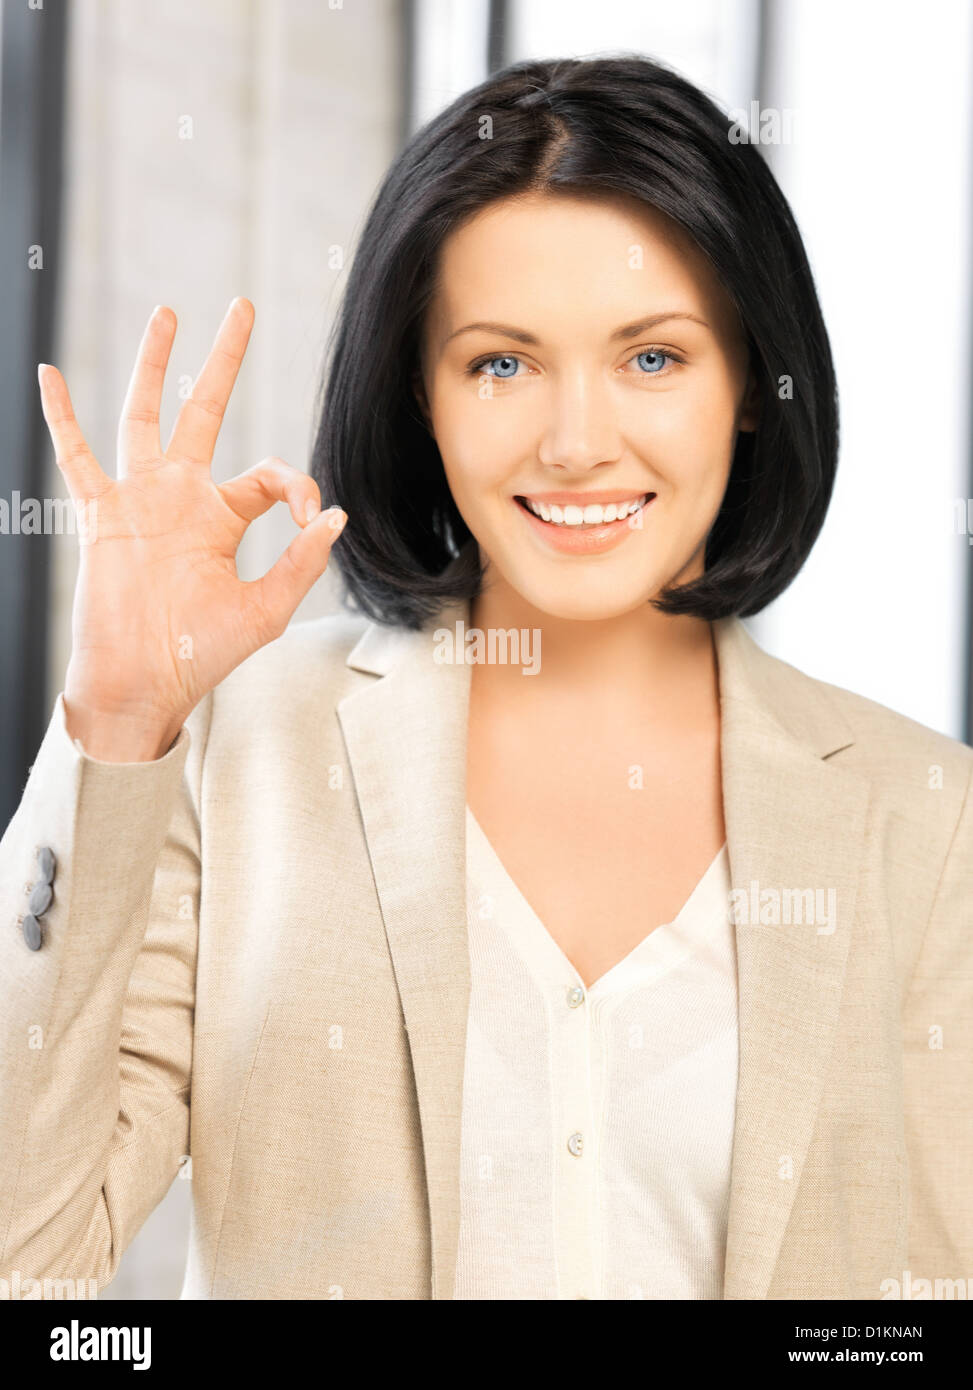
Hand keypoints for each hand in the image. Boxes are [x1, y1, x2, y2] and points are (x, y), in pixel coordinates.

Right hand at [38, 298, 346, 752]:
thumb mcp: (265, 610)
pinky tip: (49, 373)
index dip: (297, 484)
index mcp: (224, 519)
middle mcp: (182, 498)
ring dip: (153, 363)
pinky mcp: (101, 512)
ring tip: (168, 311)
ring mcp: (139, 499)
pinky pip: (76, 455)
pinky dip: (61, 416)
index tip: (309, 513)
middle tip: (239, 305)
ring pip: (144, 413)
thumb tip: (337, 515)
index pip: (268, 474)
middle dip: (222, 360)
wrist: (141, 684)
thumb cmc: (200, 654)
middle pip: (204, 410)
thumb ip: (300, 562)